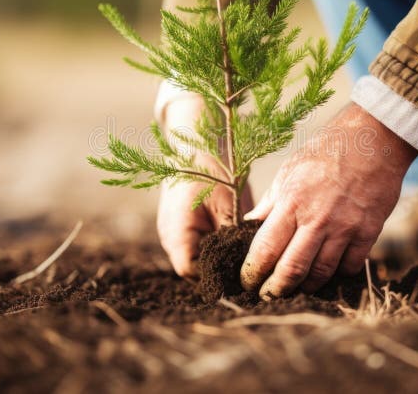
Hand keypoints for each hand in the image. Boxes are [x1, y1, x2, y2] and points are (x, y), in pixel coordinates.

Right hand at [156, 95, 252, 277]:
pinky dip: (210, 242)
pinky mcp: (178, 222)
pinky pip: (194, 242)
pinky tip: (230, 235)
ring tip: (240, 249)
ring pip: (194, 257)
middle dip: (219, 268)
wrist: (194, 139)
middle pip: (194, 269)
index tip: (244, 270)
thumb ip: (234, 238)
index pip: (194, 272)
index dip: (219, 276)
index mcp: (176, 233)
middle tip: (247, 262)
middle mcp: (168, 236)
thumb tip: (249, 265)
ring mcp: (170, 230)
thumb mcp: (230, 206)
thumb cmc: (212, 168)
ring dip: (215, 255)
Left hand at [240, 102, 416, 297]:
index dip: (253, 272)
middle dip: (275, 290)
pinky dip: (336, 275)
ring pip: (321, 274)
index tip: (246, 281)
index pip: (265, 249)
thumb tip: (249, 225)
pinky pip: (350, 267)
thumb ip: (271, 202)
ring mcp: (345, 228)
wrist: (375, 139)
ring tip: (294, 289)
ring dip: (304, 287)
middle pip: (291, 270)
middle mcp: (318, 218)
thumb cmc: (327, 151)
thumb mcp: (290, 170)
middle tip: (265, 296)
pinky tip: (327, 273)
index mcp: (292, 201)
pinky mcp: (369, 232)